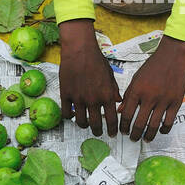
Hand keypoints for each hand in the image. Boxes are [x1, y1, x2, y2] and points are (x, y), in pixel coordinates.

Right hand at [58, 20, 120, 136]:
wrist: (80, 50)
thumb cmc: (96, 60)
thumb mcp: (110, 75)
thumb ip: (114, 90)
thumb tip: (118, 101)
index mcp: (107, 95)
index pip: (112, 120)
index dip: (112, 130)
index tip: (112, 134)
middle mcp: (93, 100)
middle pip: (96, 124)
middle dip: (98, 131)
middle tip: (98, 132)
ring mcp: (78, 99)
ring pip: (81, 122)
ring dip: (84, 125)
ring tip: (85, 124)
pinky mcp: (66, 95)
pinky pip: (66, 113)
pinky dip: (69, 116)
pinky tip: (72, 114)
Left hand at [117, 36, 184, 141]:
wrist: (173, 56)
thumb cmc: (153, 66)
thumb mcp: (136, 78)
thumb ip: (128, 95)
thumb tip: (121, 111)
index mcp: (136, 90)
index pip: (126, 114)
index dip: (123, 126)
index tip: (123, 131)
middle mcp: (149, 97)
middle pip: (138, 123)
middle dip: (133, 134)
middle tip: (132, 138)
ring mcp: (163, 100)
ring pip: (153, 126)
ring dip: (148, 136)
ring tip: (145, 139)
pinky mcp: (176, 102)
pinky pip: (169, 122)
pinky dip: (164, 130)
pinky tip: (161, 131)